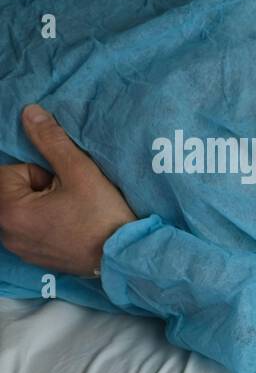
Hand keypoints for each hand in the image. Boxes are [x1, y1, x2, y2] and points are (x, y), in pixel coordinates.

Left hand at [0, 105, 135, 276]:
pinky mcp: (34, 260)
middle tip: (71, 199)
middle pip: (14, 192)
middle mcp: (7, 233)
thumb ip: (51, 141)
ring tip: (73, 214)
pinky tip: (71, 230)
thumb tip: (29, 112)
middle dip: (39, 189)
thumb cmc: (104, 216)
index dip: (40, 172)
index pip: (10, 171)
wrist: (127, 257)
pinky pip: (31, 231)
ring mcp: (20, 250)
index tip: (65, 185)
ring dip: (42, 207)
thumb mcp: (81, 171)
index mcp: (10, 210)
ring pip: (23, 211)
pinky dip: (46, 226)